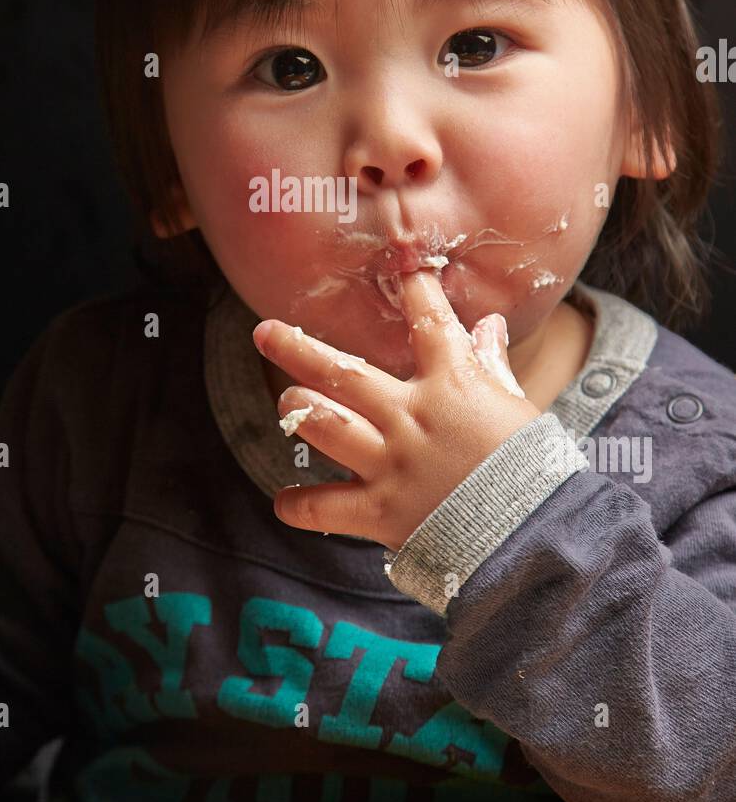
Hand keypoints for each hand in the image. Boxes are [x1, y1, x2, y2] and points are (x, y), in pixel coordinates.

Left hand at [253, 270, 541, 550]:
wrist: (537, 535)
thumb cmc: (534, 469)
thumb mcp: (518, 407)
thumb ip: (493, 366)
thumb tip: (491, 325)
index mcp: (453, 385)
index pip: (428, 320)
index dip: (414, 288)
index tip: (399, 266)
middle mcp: (412, 417)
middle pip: (343, 372)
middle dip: (298, 348)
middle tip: (264, 330)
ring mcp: (391, 464)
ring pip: (326, 425)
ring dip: (299, 410)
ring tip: (285, 399)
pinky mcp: (381, 512)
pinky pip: (325, 509)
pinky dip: (300, 506)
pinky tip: (283, 502)